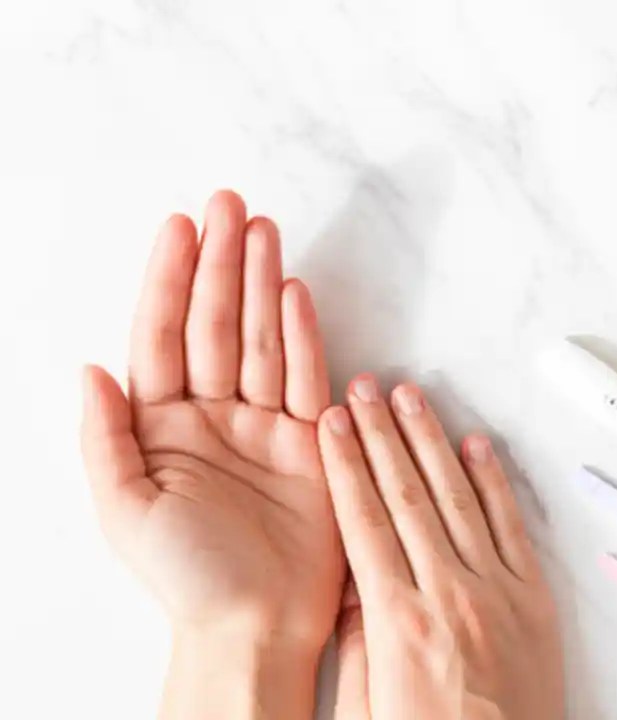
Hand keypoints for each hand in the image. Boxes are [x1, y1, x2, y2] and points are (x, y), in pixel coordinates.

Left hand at [80, 191, 343, 717]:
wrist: (256, 625)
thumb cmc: (185, 577)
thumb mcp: (122, 509)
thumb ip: (105, 436)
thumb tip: (90, 367)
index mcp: (160, 427)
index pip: (163, 336)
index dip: (169, 280)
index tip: (179, 226)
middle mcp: (212, 416)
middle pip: (215, 324)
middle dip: (220, 263)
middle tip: (229, 203)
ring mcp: (264, 425)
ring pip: (260, 339)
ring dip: (260, 282)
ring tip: (262, 229)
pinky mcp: (311, 442)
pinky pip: (305, 376)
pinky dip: (301, 334)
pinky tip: (293, 293)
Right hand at [319, 376, 564, 719]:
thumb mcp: (367, 705)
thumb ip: (357, 641)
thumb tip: (348, 582)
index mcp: (397, 622)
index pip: (364, 522)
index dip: (345, 465)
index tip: (331, 423)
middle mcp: (449, 595)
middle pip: (407, 496)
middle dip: (382, 436)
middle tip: (366, 389)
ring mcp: (498, 593)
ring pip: (457, 499)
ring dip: (432, 443)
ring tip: (411, 399)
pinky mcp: (535, 601)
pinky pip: (512, 528)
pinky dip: (493, 482)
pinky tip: (475, 446)